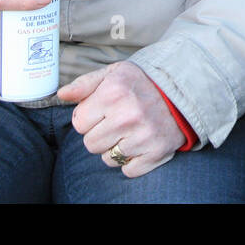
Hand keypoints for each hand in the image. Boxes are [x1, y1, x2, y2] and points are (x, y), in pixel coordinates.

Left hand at [58, 61, 184, 177]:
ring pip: (108, 159)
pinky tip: (141, 143)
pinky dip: (133, 161)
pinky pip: (128, 171)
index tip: (105, 110)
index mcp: (114, 93)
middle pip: (91, 144)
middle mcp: (128, 115)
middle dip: (101, 134)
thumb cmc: (142, 83)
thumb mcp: (114, 73)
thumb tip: (61, 94)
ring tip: (131, 131)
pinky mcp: (157, 152)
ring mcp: (144, 136)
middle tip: (118, 121)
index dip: (90, 117)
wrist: (182, 91)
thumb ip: (85, 84)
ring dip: (116, 148)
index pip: (79, 123)